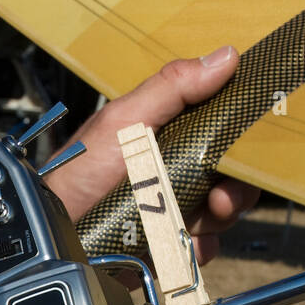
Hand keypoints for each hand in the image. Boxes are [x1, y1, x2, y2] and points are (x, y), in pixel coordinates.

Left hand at [44, 46, 260, 264]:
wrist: (54, 231)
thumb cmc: (78, 171)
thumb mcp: (124, 122)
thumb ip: (172, 88)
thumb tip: (225, 56)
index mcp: (170, 135)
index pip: (224, 130)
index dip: (242, 139)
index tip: (249, 148)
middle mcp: (175, 169)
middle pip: (231, 176)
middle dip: (234, 189)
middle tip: (221, 199)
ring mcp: (172, 207)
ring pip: (221, 213)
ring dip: (217, 220)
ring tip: (194, 224)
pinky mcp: (166, 242)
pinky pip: (202, 246)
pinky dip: (197, 248)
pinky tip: (180, 245)